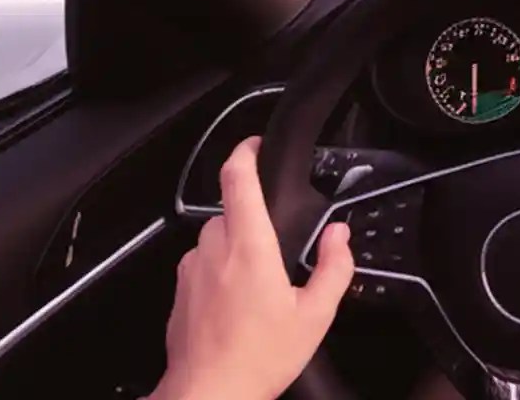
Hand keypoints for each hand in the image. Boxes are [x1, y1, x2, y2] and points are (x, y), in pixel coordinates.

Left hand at [148, 138, 355, 399]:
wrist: (208, 395)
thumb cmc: (257, 360)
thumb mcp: (315, 315)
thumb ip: (333, 267)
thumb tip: (339, 235)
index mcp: (249, 246)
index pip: (238, 177)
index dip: (246, 151)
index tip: (257, 144)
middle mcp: (213, 249)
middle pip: (231, 210)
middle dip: (255, 222)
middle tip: (278, 251)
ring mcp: (191, 269)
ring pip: (216, 239)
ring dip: (237, 251)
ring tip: (260, 290)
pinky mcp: (180, 291)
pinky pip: (203, 266)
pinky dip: (221, 276)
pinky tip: (239, 309)